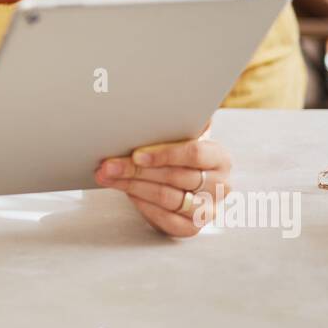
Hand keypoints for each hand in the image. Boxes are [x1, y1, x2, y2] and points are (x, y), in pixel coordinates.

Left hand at [93, 119, 230, 237]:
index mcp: (220, 158)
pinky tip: (126, 193)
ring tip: (107, 176)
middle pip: (174, 177)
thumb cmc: (177, 151)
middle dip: (136, 170)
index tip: (136, 153)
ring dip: (132, 186)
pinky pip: (165, 219)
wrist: (180, 178)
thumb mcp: (180, 135)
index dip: (164, 154)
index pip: (195, 154)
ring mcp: (208, 210)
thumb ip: (176, 122)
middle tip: (108, 164)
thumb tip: (154, 100)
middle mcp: (220, 186)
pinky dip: (143, 205)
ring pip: (166, 197)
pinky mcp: (191, 228)